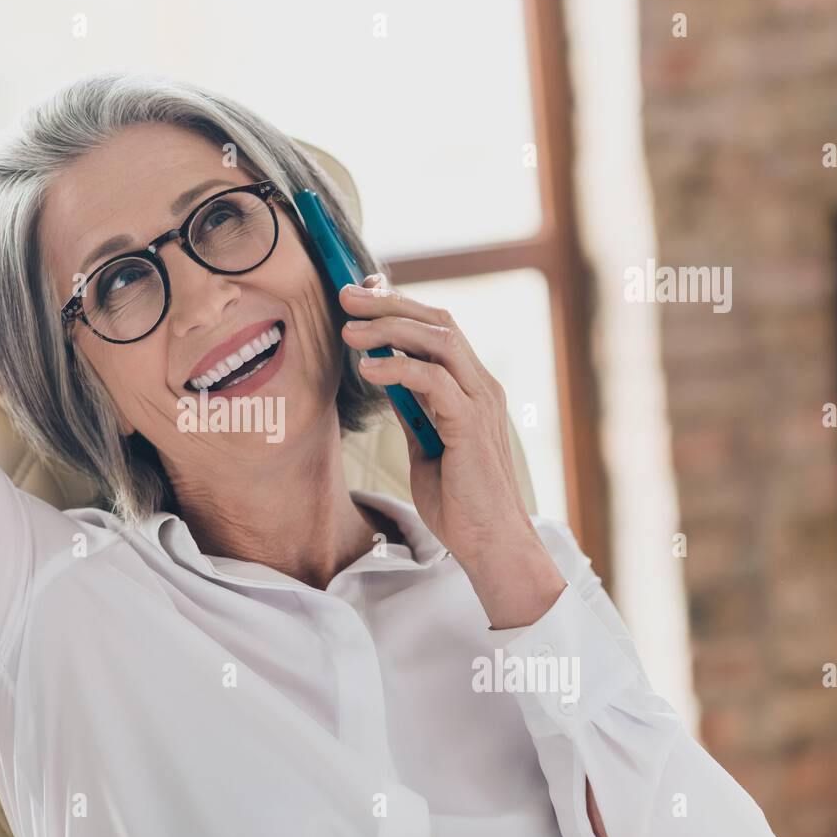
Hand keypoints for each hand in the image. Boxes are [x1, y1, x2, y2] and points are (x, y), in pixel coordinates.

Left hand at [340, 275, 565, 627]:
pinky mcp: (471, 424)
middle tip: (346, 294)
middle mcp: (481, 386)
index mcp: (473, 387)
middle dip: (389, 302)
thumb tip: (384, 373)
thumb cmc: (459, 499)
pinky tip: (367, 368)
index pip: (438, 328)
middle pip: (437, 322)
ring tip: (349, 329)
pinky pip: (433, 380)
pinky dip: (398, 368)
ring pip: (438, 340)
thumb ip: (413, 407)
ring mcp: (480, 402)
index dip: (400, 304)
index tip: (360, 294)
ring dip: (389, 328)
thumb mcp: (425, 443)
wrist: (489, 543)